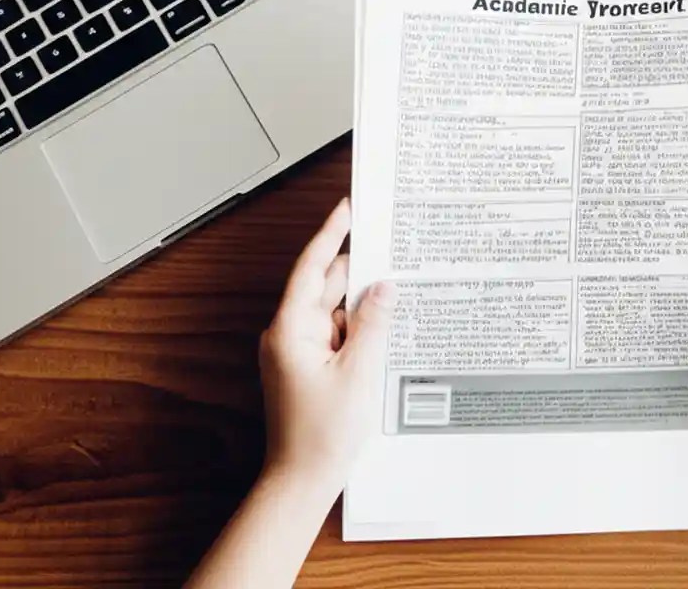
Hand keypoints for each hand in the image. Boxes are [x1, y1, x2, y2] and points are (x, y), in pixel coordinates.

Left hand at [259, 199, 395, 487]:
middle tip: (392, 250)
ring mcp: (298, 351)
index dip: (331, 233)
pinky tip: (385, 332)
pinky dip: (359, 331)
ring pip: (335, 313)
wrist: (302, 481)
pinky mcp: (309, 367)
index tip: (348, 207)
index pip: (312, 267)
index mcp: (291, 329)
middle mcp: (289, 334)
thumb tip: (383, 286)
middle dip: (358, 273)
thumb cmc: (321, 435)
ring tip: (398, 297)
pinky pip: (337, 335)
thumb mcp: (358, 373)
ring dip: (363, 307)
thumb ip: (373, 324)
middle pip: (326, 287)